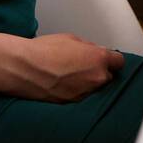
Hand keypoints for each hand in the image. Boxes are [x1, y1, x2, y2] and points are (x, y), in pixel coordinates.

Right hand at [9, 32, 124, 102]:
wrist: (24, 68)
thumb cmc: (44, 51)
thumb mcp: (71, 39)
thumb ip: (89, 48)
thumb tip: (94, 52)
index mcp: (99, 59)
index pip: (119, 62)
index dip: (111, 60)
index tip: (106, 60)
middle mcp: (96, 78)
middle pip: (108, 77)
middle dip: (100, 72)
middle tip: (84, 66)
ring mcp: (85, 93)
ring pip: (94, 88)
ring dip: (88, 83)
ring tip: (70, 76)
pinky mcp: (73, 103)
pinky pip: (81, 97)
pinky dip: (76, 91)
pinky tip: (64, 84)